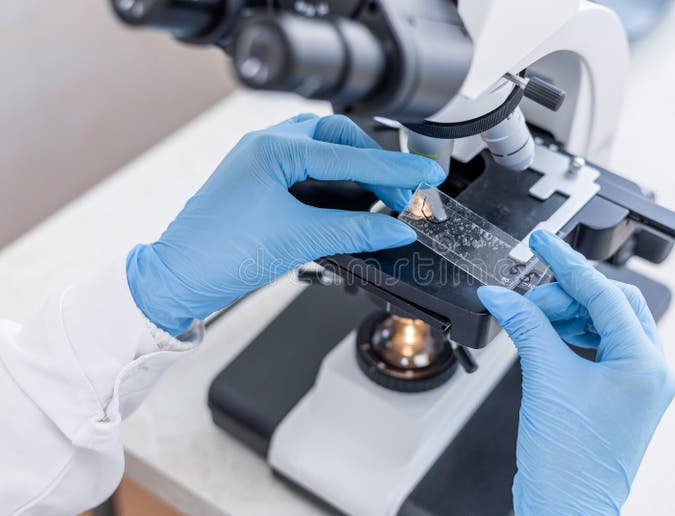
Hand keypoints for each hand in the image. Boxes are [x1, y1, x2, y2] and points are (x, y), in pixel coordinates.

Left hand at [126, 114, 444, 334]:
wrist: (176, 279)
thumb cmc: (220, 254)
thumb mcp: (300, 239)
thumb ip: (356, 230)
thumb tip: (397, 228)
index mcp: (273, 149)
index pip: (351, 156)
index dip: (396, 169)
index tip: (428, 175)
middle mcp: (265, 146)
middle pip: (338, 138)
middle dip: (375, 162)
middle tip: (404, 191)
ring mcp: (259, 161)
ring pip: (321, 150)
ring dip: (353, 169)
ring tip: (382, 194)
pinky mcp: (257, 182)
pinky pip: (305, 168)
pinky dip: (332, 181)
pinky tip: (348, 200)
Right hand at [477, 230, 674, 514]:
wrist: (565, 506)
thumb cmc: (568, 459)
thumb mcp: (544, 377)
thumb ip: (525, 325)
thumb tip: (501, 295)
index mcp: (644, 364)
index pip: (604, 294)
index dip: (568, 264)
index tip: (545, 242)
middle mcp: (649, 372)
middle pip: (612, 305)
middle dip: (569, 293)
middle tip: (531, 293)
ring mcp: (636, 385)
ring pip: (606, 324)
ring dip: (568, 314)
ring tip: (534, 317)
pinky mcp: (619, 395)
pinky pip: (599, 347)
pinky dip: (571, 335)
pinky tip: (546, 336)